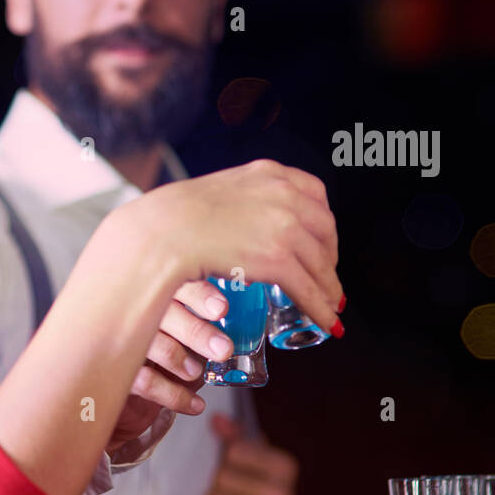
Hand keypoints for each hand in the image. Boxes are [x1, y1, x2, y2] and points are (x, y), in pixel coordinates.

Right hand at [106, 281, 232, 452]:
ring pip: (152, 343)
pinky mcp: (115, 369)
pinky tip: (195, 404)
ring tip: (196, 373)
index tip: (221, 310)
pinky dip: (175, 395)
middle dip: (197, 331)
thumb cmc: (159, 357)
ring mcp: (120, 337)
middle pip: (162, 309)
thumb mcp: (183, 338)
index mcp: (153, 291)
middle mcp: (134, 308)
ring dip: (181, 360)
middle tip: (223, 349)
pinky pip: (145, 380)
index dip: (199, 294)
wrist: (124, 394)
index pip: (174, 281)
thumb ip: (200, 331)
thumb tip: (232, 337)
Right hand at [122, 159, 342, 331]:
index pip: (315, 194)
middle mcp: (284, 195)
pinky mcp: (277, 259)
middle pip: (324, 230)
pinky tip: (325, 321)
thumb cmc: (178, 214)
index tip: (322, 239)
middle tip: (325, 274)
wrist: (164, 229)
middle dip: (329, 257)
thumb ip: (243, 199)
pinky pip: (308, 289)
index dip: (323, 222)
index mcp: (270, 173)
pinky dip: (320, 309)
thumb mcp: (222, 190)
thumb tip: (246, 219)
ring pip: (320, 264)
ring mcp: (283, 226)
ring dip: (330, 288)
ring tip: (331, 305)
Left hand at [207, 413, 297, 494]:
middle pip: (222, 475)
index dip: (229, 458)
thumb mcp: (252, 458)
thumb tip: (216, 419)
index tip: (240, 467)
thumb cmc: (258, 488)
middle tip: (233, 490)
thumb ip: (234, 437)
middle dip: (220, 481)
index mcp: (285, 467)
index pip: (235, 451)